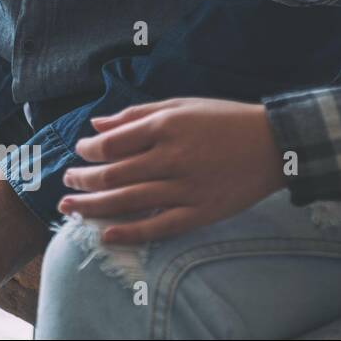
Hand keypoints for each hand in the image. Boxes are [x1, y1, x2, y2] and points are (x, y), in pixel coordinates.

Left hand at [60, 99, 287, 243]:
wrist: (274, 145)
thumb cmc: (222, 120)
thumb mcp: (178, 105)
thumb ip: (134, 115)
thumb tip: (95, 124)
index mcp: (164, 128)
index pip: (110, 145)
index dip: (87, 150)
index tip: (80, 151)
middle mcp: (171, 159)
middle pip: (112, 175)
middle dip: (81, 179)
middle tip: (66, 181)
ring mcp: (186, 189)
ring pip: (127, 202)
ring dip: (92, 207)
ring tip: (68, 207)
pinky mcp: (200, 213)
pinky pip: (159, 227)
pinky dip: (129, 233)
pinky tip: (104, 235)